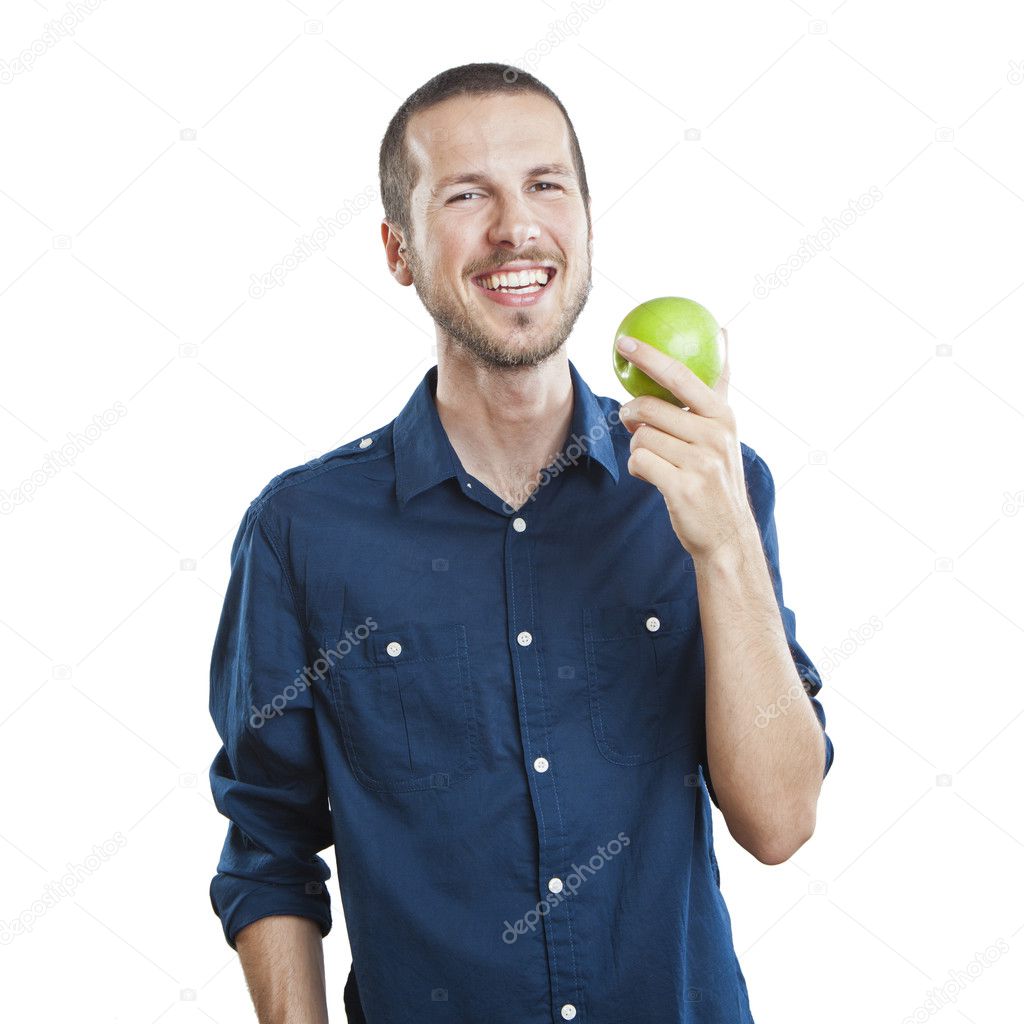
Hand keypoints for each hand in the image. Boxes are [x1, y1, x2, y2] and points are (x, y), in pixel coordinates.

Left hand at [615, 326, 756, 561]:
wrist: (727, 533)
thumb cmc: (717, 474)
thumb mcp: (724, 429)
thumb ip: (718, 385)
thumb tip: (723, 331)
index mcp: (723, 416)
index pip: (680, 375)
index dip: (649, 356)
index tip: (624, 342)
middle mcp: (715, 435)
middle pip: (649, 408)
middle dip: (632, 415)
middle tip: (633, 422)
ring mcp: (700, 462)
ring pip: (640, 437)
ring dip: (638, 448)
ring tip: (655, 458)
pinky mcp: (682, 487)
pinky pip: (638, 462)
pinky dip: (637, 468)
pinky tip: (652, 476)